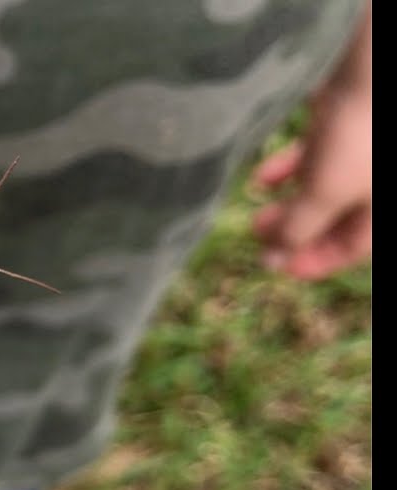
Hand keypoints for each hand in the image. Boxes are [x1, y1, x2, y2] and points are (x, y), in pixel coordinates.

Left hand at [252, 3, 370, 280]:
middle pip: (336, 219)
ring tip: (257, 215)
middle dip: (295, 230)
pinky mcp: (342, 125)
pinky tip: (261, 179)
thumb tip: (273, 262)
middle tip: (260, 237)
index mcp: (383, 208)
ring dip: (288, 203)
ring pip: (322, 188)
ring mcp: (360, 152)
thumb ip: (298, 230)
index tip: (277, 266)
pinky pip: (316, 157)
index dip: (314, 261)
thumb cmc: (356, 139)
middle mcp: (374, 182)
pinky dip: (288, 170)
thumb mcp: (325, 194)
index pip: (353, 247)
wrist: (365, 71)